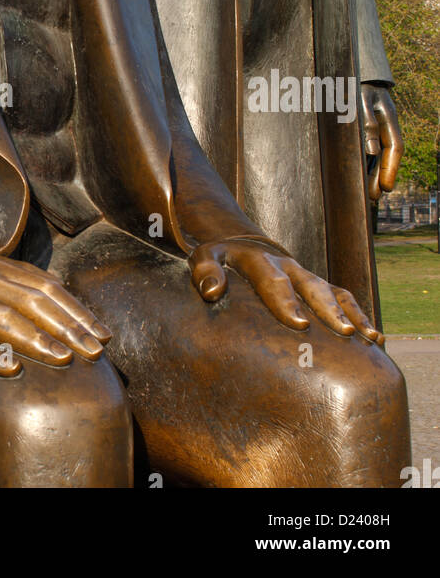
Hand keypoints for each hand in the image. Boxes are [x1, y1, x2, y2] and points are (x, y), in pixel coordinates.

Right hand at [0, 246, 110, 375]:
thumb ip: (14, 275)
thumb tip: (58, 285)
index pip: (43, 285)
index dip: (75, 309)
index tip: (103, 333)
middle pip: (29, 302)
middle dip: (66, 327)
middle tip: (95, 351)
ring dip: (34, 339)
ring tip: (64, 359)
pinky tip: (9, 371)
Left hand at [187, 239, 382, 343]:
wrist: (242, 242)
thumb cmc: (221, 259)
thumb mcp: (205, 258)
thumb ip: (205, 272)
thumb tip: (211, 292)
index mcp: (260, 261)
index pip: (273, 281)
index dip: (286, 302)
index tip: (299, 323)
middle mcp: (289, 267)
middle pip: (311, 287)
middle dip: (328, 310)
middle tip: (343, 332)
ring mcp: (306, 276)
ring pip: (333, 292)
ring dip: (351, 315)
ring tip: (368, 338)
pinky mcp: (318, 285)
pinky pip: (343, 297)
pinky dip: (359, 315)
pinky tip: (374, 338)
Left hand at [361, 83, 402, 198]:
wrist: (353, 71)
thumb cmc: (358, 84)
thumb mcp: (361, 100)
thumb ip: (367, 122)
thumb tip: (371, 150)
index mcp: (389, 119)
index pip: (394, 148)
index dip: (391, 169)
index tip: (387, 188)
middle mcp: (385, 125)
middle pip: (386, 156)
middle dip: (380, 177)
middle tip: (373, 197)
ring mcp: (377, 127)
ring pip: (378, 154)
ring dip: (373, 172)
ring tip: (368, 193)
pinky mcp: (366, 127)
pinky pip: (368, 147)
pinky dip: (366, 161)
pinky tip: (360, 173)